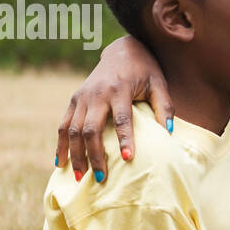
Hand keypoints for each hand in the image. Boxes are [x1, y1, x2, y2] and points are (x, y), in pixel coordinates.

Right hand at [55, 35, 171, 180]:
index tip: (127, 159)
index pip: (121, 118)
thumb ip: (165, 106)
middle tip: (101, 179)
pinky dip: (61, 144)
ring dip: (75, 155)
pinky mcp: (74, 100)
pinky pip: (63, 125)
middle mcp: (96, 94)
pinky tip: (61, 162)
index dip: (124, 138)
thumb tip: (169, 132)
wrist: (122, 50)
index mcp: (119, 89)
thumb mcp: (159, 83)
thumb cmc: (145, 70)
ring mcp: (81, 97)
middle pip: (91, 129)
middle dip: (94, 155)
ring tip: (79, 178)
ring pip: (72, 130)